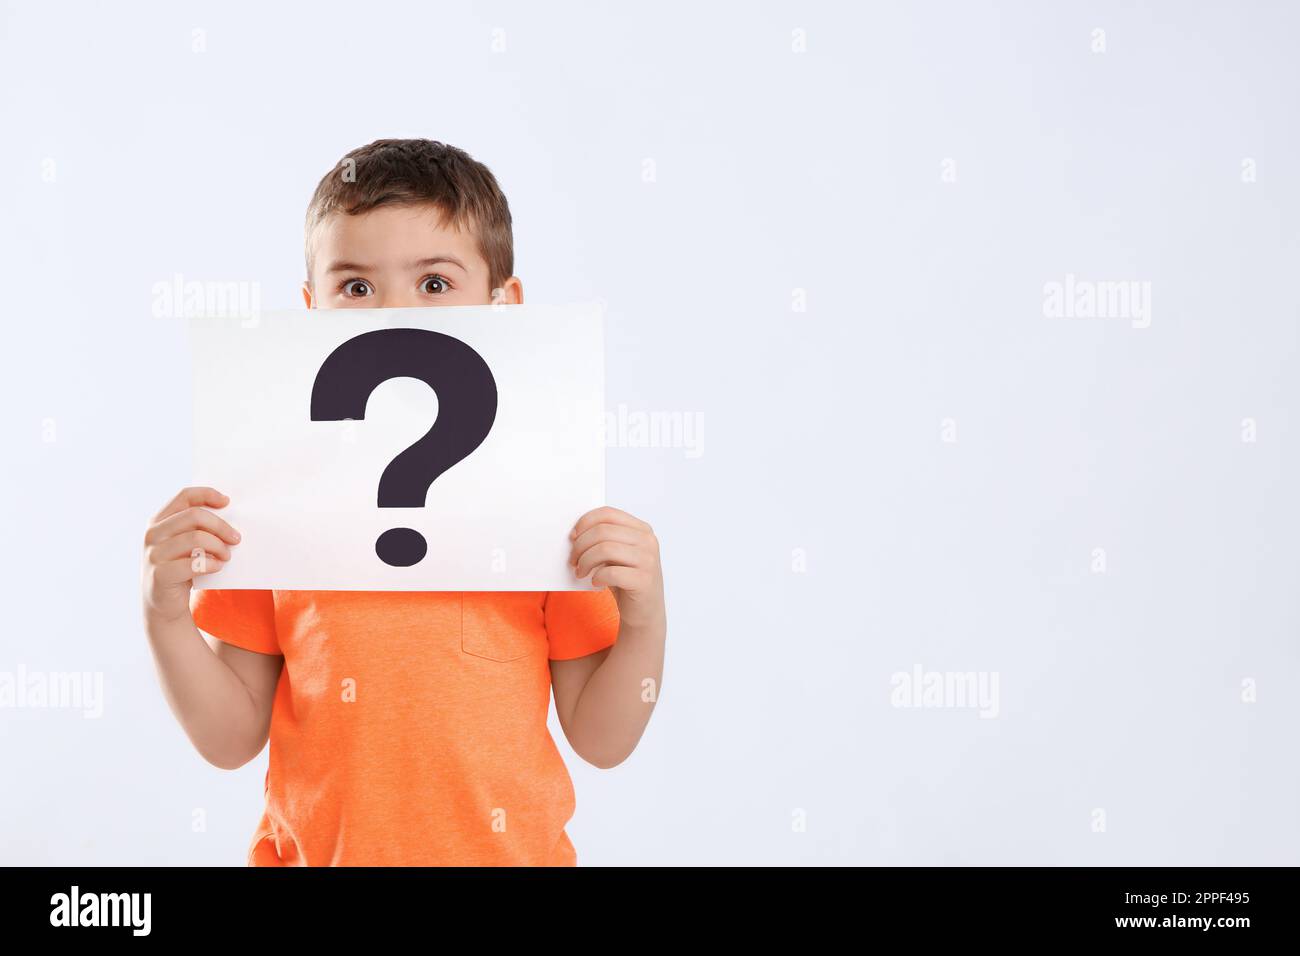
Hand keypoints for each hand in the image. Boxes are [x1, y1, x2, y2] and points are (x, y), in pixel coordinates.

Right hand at [142, 486, 240, 621]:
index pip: (184, 496)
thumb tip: (230, 513)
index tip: (228, 502)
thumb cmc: (181, 568)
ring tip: (227, 556)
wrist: (163, 605)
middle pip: (194, 515)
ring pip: (195, 538)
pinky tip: (217, 567)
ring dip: (218, 546)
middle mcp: (152, 534)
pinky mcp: (160, 575)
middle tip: (237, 539)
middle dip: (221, 526)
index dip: (207, 494)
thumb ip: (197, 528)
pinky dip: (210, 564)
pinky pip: (192, 564)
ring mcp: (154, 554)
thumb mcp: (185, 545)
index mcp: (159, 520)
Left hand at [569, 506, 664, 630]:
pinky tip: (596, 582)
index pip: (608, 513)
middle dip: (580, 545)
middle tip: (573, 560)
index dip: (585, 522)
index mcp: (642, 529)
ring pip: (604, 549)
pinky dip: (597, 577)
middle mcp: (648, 541)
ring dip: (585, 561)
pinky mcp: (644, 581)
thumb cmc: (626, 580)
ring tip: (581, 572)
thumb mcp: (617, 555)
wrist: (645, 612)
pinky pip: (611, 572)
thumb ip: (604, 540)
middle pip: (602, 531)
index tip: (573, 537)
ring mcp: (648, 560)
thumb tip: (575, 534)